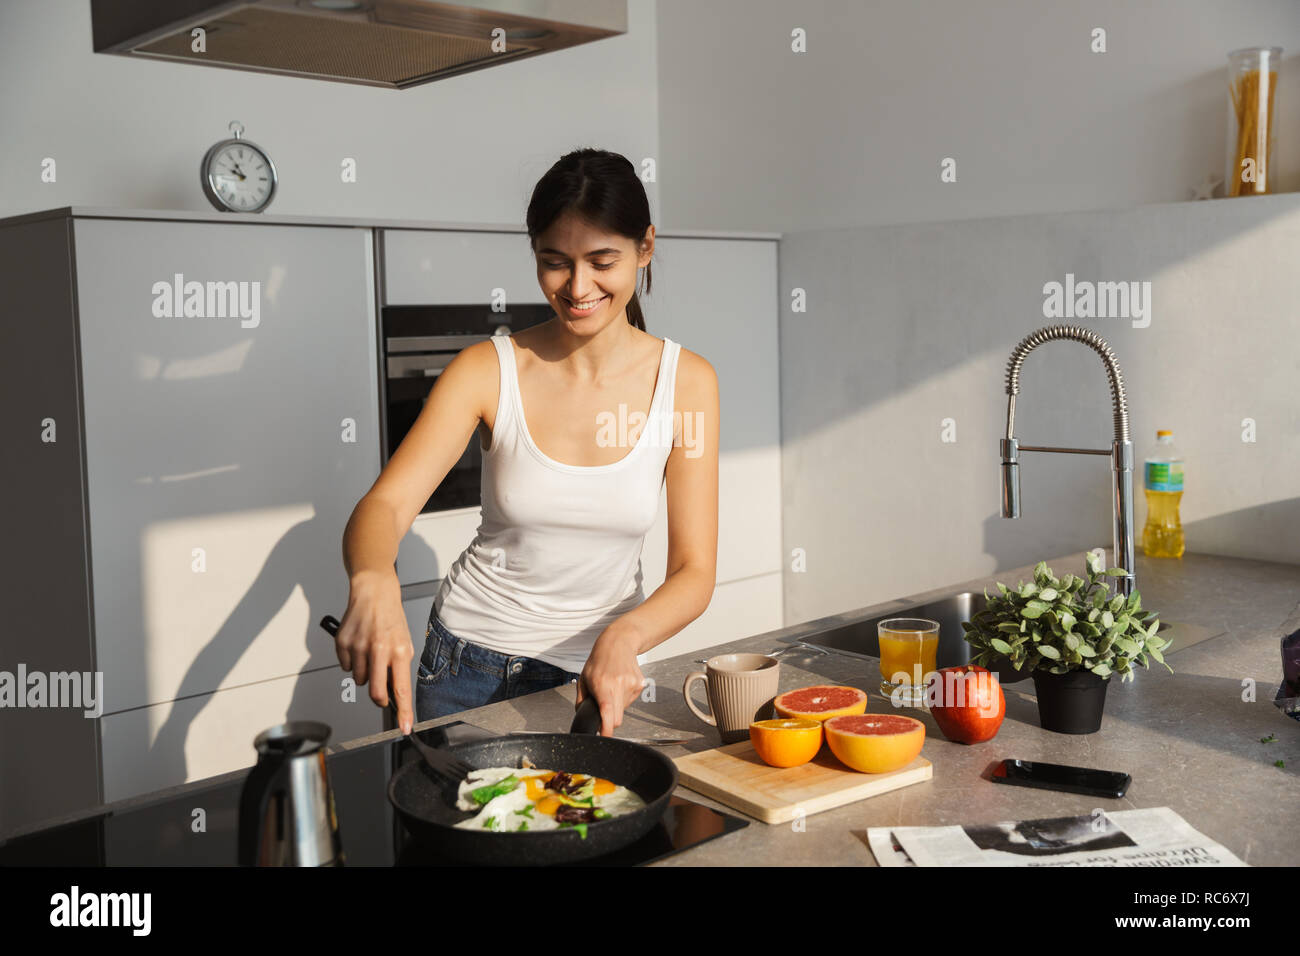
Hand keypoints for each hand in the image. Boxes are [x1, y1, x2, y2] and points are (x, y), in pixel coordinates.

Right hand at [336, 569, 414, 732]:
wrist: (374, 593)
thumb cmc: (390, 618)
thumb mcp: (404, 642)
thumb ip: (400, 667)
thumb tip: (397, 693)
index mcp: (398, 651)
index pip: (401, 689)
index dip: (404, 712)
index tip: (405, 728)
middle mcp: (378, 650)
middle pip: (376, 692)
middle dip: (379, 698)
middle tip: (381, 693)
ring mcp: (358, 647)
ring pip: (358, 680)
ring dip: (364, 673)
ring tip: (370, 653)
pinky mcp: (342, 643)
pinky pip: (345, 667)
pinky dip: (352, 662)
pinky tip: (359, 646)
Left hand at [576, 623, 644, 736]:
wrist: (619, 643)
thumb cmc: (599, 660)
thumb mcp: (583, 679)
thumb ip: (582, 701)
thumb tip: (583, 718)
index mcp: (603, 684)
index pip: (607, 712)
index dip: (606, 729)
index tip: (604, 736)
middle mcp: (619, 685)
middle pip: (617, 718)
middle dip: (609, 720)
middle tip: (603, 709)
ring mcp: (632, 685)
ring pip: (623, 710)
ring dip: (616, 705)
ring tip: (611, 688)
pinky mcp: (640, 685)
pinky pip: (630, 701)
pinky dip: (623, 698)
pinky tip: (619, 684)